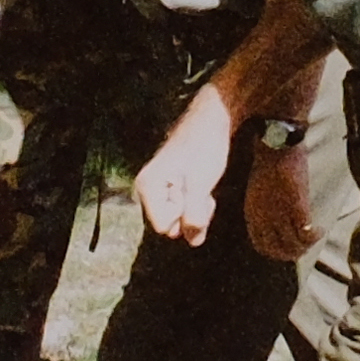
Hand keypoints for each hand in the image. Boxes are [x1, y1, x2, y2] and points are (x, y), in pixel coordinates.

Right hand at [133, 87, 232, 245]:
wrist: (212, 118)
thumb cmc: (204, 146)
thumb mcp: (201, 184)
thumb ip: (195, 215)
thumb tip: (194, 241)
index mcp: (146, 187)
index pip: (164, 227)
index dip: (184, 214)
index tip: (194, 190)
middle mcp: (147, 190)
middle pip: (171, 226)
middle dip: (191, 214)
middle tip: (202, 188)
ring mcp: (159, 189)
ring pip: (179, 219)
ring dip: (197, 208)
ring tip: (203, 184)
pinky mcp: (171, 188)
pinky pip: (184, 209)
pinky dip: (197, 202)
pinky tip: (203, 185)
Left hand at [244, 143, 322, 260]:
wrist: (276, 144)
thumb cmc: (268, 163)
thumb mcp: (257, 189)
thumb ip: (262, 207)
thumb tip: (272, 220)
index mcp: (252, 214)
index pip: (261, 245)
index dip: (274, 252)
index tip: (285, 248)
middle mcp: (264, 217)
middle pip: (276, 250)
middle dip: (290, 254)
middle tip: (302, 248)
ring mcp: (280, 212)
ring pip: (293, 245)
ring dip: (304, 248)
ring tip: (313, 239)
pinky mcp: (296, 204)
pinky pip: (305, 232)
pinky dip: (314, 236)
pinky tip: (319, 230)